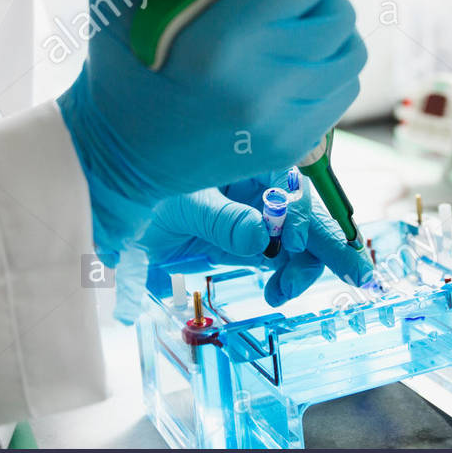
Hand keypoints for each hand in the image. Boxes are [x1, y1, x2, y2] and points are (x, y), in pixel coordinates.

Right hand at [58, 0, 366, 259]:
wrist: (119, 156)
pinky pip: (343, 89)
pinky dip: (329, 63)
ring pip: (350, 50)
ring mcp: (282, 123)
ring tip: (291, 18)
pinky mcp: (293, 146)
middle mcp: (260, 88)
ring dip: (327, 22)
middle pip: (334, 10)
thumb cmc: (117, 65)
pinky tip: (292, 57)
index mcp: (217, 46)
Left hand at [110, 175, 374, 323]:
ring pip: (296, 240)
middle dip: (325, 246)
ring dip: (302, 267)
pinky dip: (285, 275)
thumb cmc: (136, 186)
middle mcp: (253, 186)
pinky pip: (276, 257)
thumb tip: (262, 235)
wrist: (98, 203)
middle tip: (353, 276)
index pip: (294, 187)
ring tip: (281, 290)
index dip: (312, 218)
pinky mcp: (237, 240)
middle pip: (305, 215)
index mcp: (245, 162)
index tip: (318, 248)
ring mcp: (247, 214)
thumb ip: (222, 219)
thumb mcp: (180, 203)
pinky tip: (277, 289)